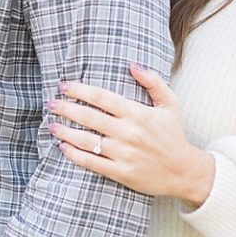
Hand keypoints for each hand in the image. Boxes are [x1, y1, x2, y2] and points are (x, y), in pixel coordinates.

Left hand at [48, 64, 214, 207]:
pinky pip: (91, 162)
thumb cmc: (174, 135)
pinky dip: (74, 154)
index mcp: (139, 114)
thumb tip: (132, 65)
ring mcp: (124, 154)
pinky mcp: (120, 172)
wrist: (185, 172)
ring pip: (86, 140)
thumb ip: (153, 82)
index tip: (63, 86)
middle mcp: (129, 133)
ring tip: (51, 125)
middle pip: (89, 117)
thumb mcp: (170, 104)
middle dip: (65, 108)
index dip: (80, 90)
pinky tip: (62, 146)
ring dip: (64, 131)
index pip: (102, 98)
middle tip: (50, 103)